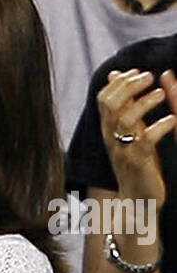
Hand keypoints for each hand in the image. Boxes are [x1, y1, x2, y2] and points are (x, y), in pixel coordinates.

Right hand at [97, 68, 175, 211]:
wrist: (136, 200)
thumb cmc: (135, 163)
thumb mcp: (128, 131)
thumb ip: (124, 104)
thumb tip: (116, 75)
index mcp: (109, 130)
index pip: (103, 99)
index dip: (119, 82)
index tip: (138, 72)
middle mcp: (111, 138)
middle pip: (109, 105)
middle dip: (129, 86)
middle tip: (149, 76)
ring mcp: (123, 150)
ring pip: (125, 120)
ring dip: (144, 103)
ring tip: (161, 94)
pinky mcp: (138, 163)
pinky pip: (145, 141)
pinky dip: (159, 127)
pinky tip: (171, 120)